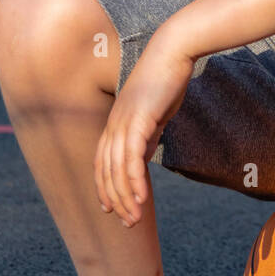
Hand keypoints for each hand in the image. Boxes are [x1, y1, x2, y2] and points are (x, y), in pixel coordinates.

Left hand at [94, 32, 195, 225]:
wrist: (172, 52)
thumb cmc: (166, 80)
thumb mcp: (154, 114)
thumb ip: (146, 135)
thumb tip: (143, 155)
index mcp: (115, 123)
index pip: (101, 163)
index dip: (103, 187)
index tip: (111, 209)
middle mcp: (113, 125)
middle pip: (106, 172)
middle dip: (115, 200)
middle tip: (128, 223)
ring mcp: (123, 123)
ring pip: (116, 170)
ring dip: (125, 197)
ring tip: (135, 219)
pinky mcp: (138, 121)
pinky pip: (132, 158)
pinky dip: (134, 181)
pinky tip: (143, 199)